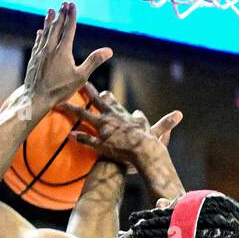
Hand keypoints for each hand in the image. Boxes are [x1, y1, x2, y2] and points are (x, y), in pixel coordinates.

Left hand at [23, 3, 111, 111]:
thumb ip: (94, 61)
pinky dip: (40, 35)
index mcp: (63, 50)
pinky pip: (38, 43)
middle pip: (56, 27)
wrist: (36, 99)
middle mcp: (50, 48)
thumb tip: (109, 51)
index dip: (71, 16)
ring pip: (45, 33)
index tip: (72, 4)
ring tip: (51, 11)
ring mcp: (40, 53)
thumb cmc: (59, 90)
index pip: (69, 28)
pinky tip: (40, 32)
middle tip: (63, 3)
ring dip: (49, 21)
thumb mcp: (81, 77)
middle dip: (61, 14)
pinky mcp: (33, 60)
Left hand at [59, 87, 181, 167]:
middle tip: (76, 84)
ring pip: (85, 116)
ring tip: (60, 104)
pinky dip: (78, 137)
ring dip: (72, 109)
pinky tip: (68, 134)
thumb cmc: (151, 144)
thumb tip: (178, 115)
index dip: (106, 97)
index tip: (100, 92)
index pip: (113, 102)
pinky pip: (86, 139)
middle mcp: (112, 119)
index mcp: (124, 115)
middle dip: (86, 92)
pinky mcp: (100, 143)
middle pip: (96, 102)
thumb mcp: (158, 132)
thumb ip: (165, 124)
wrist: (144, 153)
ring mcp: (104, 130)